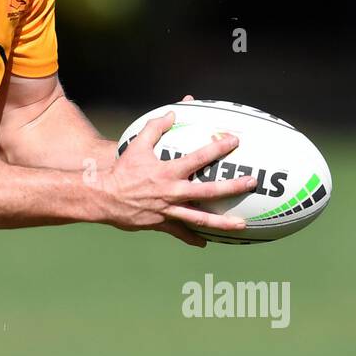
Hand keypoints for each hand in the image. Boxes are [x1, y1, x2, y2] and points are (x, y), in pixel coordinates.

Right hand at [105, 96, 256, 247]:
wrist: (103, 197)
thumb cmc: (121, 170)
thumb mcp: (137, 145)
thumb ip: (156, 128)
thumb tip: (174, 112)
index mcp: (169, 171)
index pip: (199, 158)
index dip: (218, 148)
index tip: (235, 141)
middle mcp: (173, 192)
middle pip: (209, 191)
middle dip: (232, 187)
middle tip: (251, 183)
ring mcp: (169, 210)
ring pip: (200, 218)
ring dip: (223, 222)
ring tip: (242, 224)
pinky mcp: (161, 224)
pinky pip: (181, 232)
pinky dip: (193, 238)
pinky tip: (205, 243)